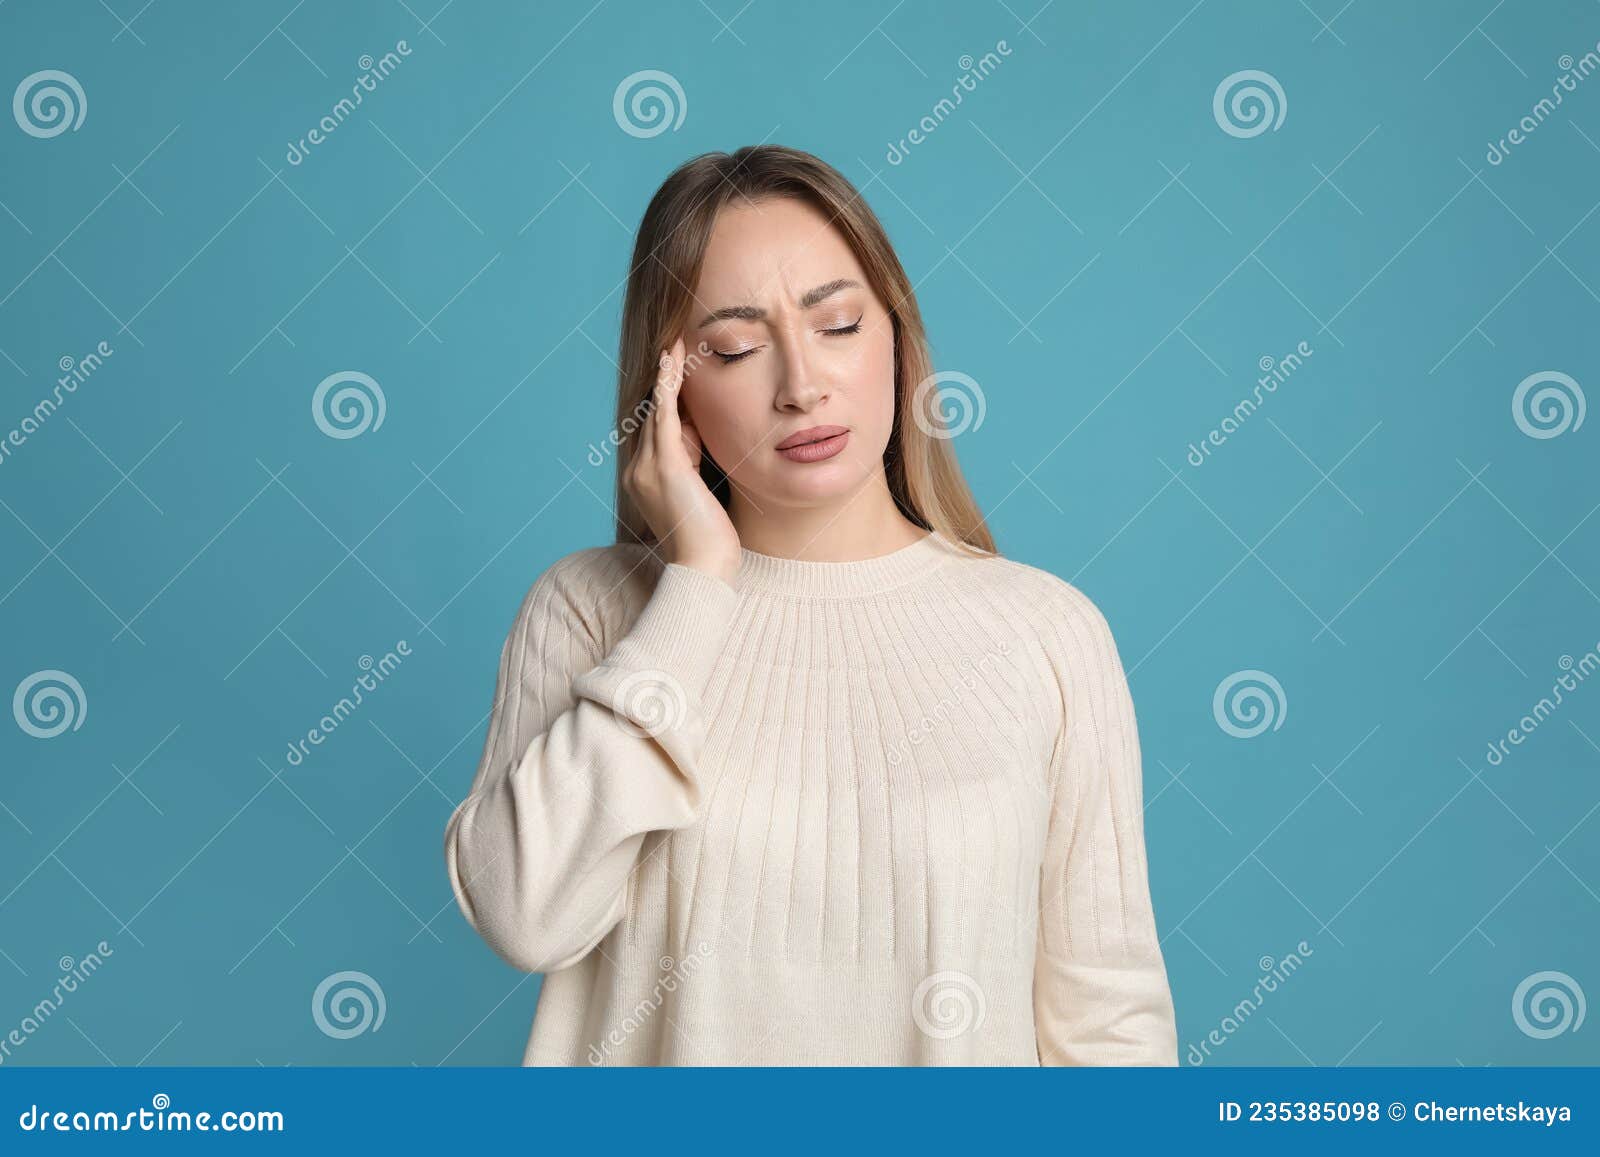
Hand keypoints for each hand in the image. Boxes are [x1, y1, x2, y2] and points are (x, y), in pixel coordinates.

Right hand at [623, 337, 741, 585]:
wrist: (703, 570)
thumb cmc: (710, 544)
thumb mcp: (702, 498)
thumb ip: (698, 471)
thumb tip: (708, 444)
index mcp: (646, 481)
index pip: (659, 432)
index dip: (672, 403)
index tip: (682, 375)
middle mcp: (639, 471)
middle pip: (655, 416)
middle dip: (669, 383)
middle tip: (679, 346)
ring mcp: (647, 468)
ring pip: (658, 410)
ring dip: (668, 375)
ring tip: (676, 344)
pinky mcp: (664, 466)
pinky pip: (665, 414)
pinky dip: (669, 385)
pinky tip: (671, 360)